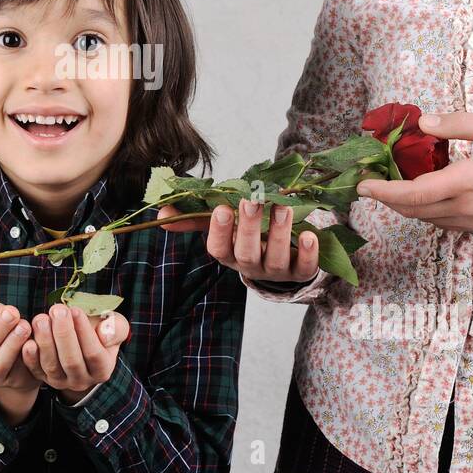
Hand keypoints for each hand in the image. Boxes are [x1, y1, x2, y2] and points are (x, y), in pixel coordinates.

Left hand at [21, 303, 130, 404]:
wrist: (81, 345)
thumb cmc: (98, 331)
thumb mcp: (114, 326)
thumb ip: (116, 328)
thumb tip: (105, 334)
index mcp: (102, 369)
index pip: (94, 354)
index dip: (85, 333)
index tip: (76, 310)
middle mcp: (82, 380)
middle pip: (72, 361)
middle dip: (63, 334)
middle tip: (57, 310)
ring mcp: (61, 381)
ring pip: (52, 366)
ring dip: (45, 342)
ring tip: (41, 319)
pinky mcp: (43, 378)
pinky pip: (35, 371)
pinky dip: (30, 358)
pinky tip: (28, 341)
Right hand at [157, 198, 319, 284]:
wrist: (281, 256)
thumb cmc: (246, 233)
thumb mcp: (222, 225)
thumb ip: (194, 218)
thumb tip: (161, 215)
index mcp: (228, 253)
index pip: (218, 248)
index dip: (220, 231)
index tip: (223, 208)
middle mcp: (250, 265)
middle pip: (246, 253)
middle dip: (249, 227)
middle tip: (253, 200)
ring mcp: (275, 271)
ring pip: (276, 259)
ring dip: (280, 233)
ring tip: (284, 207)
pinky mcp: (299, 272)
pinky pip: (304, 270)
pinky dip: (308, 254)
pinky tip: (311, 235)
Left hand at [356, 112, 472, 233]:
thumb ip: (457, 124)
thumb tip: (422, 123)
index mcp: (467, 182)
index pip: (413, 194)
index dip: (383, 192)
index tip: (362, 185)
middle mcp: (464, 207)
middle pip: (412, 210)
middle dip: (385, 198)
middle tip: (367, 182)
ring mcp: (470, 221)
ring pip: (424, 219)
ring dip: (401, 205)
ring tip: (387, 185)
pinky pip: (439, 222)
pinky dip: (421, 210)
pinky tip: (418, 194)